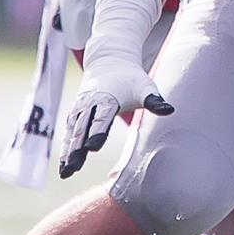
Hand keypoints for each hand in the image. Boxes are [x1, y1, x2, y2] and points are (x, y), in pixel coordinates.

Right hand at [58, 65, 172, 178]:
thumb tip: (169, 110)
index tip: (92, 148)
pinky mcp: (75, 112)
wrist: (109, 61)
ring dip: (67, 152)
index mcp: (108, 98)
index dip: (96, 133)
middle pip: (83, 128)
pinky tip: (64, 167)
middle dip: (77, 148)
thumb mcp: (145, 86)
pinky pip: (68, 132)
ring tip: (66, 173)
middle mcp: (90, 103)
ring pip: (73, 132)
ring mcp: (80, 108)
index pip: (102, 118)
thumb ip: (154, 100)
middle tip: (74, 168)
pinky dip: (64, 148)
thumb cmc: (132, 78)